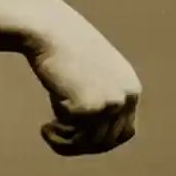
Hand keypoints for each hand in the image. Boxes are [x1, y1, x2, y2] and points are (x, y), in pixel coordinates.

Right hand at [24, 1, 140, 155]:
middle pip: (108, 141)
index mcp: (131, 89)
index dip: (100, 141)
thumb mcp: (92, 76)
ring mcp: (109, 103)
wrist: (51, 30)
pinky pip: (72, 136)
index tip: (77, 139)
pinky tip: (45, 127)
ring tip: (48, 132)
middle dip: (81, 145)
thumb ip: (99, 100)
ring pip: (90, 143)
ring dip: (67, 144)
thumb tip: (94, 139)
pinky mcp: (89, 107)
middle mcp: (126, 97)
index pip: (124, 132)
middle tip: (59, 138)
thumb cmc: (65, 51)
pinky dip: (57, 137)